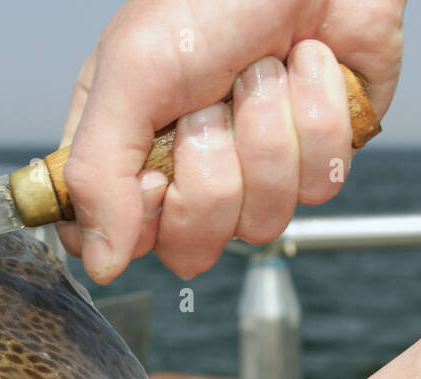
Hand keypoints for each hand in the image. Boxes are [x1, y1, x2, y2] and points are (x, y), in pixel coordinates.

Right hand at [57, 0, 405, 282]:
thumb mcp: (132, 73)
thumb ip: (99, 174)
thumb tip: (101, 264)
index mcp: (129, 151)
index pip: (117, 241)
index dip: (142, 221)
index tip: (155, 173)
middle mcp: (189, 171)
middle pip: (193, 245)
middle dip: (213, 169)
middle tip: (213, 105)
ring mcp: (257, 172)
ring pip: (262, 220)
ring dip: (269, 133)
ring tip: (264, 71)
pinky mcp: (316, 159)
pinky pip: (321, 185)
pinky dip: (319, 117)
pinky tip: (307, 71)